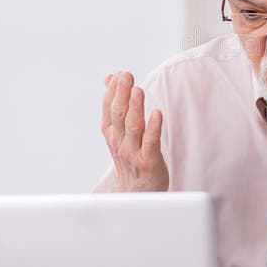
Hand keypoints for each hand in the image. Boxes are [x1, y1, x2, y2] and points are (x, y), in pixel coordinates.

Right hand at [101, 71, 167, 190]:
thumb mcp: (118, 131)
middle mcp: (120, 142)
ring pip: (133, 127)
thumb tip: (110, 78)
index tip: (119, 74)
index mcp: (112, 134)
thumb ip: (115, 104)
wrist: (136, 193)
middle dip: (121, 94)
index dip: (113, 91)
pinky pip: (150, 143)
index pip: (109, 109)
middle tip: (126, 76)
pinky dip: (153, 128)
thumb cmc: (130, 158)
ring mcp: (133, 152)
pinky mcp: (149, 161)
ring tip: (138, 90)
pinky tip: (157, 113)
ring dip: (135, 107)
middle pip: (119, 115)